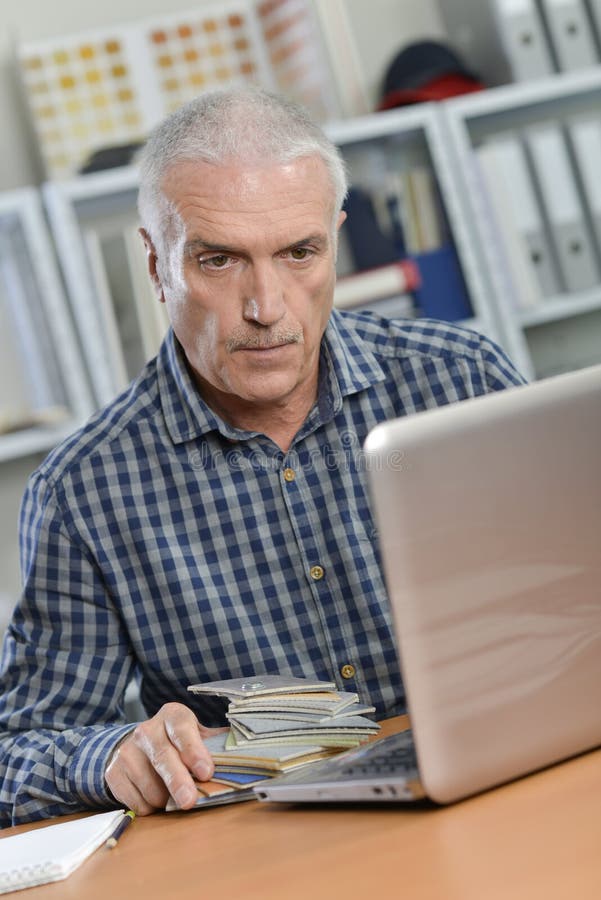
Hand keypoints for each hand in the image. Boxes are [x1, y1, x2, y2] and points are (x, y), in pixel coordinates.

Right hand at [105, 702, 226, 814]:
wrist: (136, 749)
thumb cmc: (178, 744)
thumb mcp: (198, 737)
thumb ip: (218, 744)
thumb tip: (251, 752)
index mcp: (173, 715)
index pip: (182, 728)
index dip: (193, 750)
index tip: (206, 771)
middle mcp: (147, 729)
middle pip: (163, 757)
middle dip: (178, 781)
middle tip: (190, 800)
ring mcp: (127, 751)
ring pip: (150, 784)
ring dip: (166, 798)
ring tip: (174, 794)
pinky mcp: (114, 772)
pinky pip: (136, 799)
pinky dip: (150, 806)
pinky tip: (155, 796)